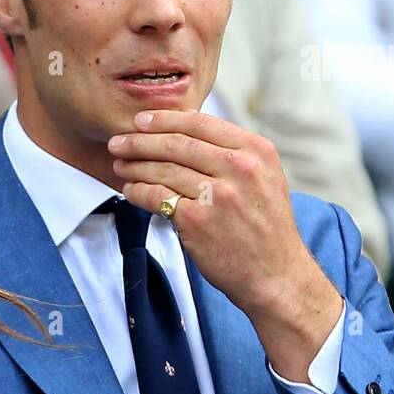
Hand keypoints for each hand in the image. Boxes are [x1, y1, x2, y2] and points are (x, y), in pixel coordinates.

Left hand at [107, 109, 341, 382]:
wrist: (276, 275)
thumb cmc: (265, 228)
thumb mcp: (265, 178)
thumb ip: (233, 153)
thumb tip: (187, 128)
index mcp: (256, 151)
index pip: (200, 123)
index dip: (164, 119)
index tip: (140, 120)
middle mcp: (239, 168)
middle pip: (176, 143)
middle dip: (140, 140)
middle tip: (117, 141)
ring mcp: (217, 194)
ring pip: (162, 170)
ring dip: (134, 166)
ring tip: (119, 165)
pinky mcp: (197, 220)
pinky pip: (156, 197)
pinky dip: (137, 192)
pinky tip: (130, 190)